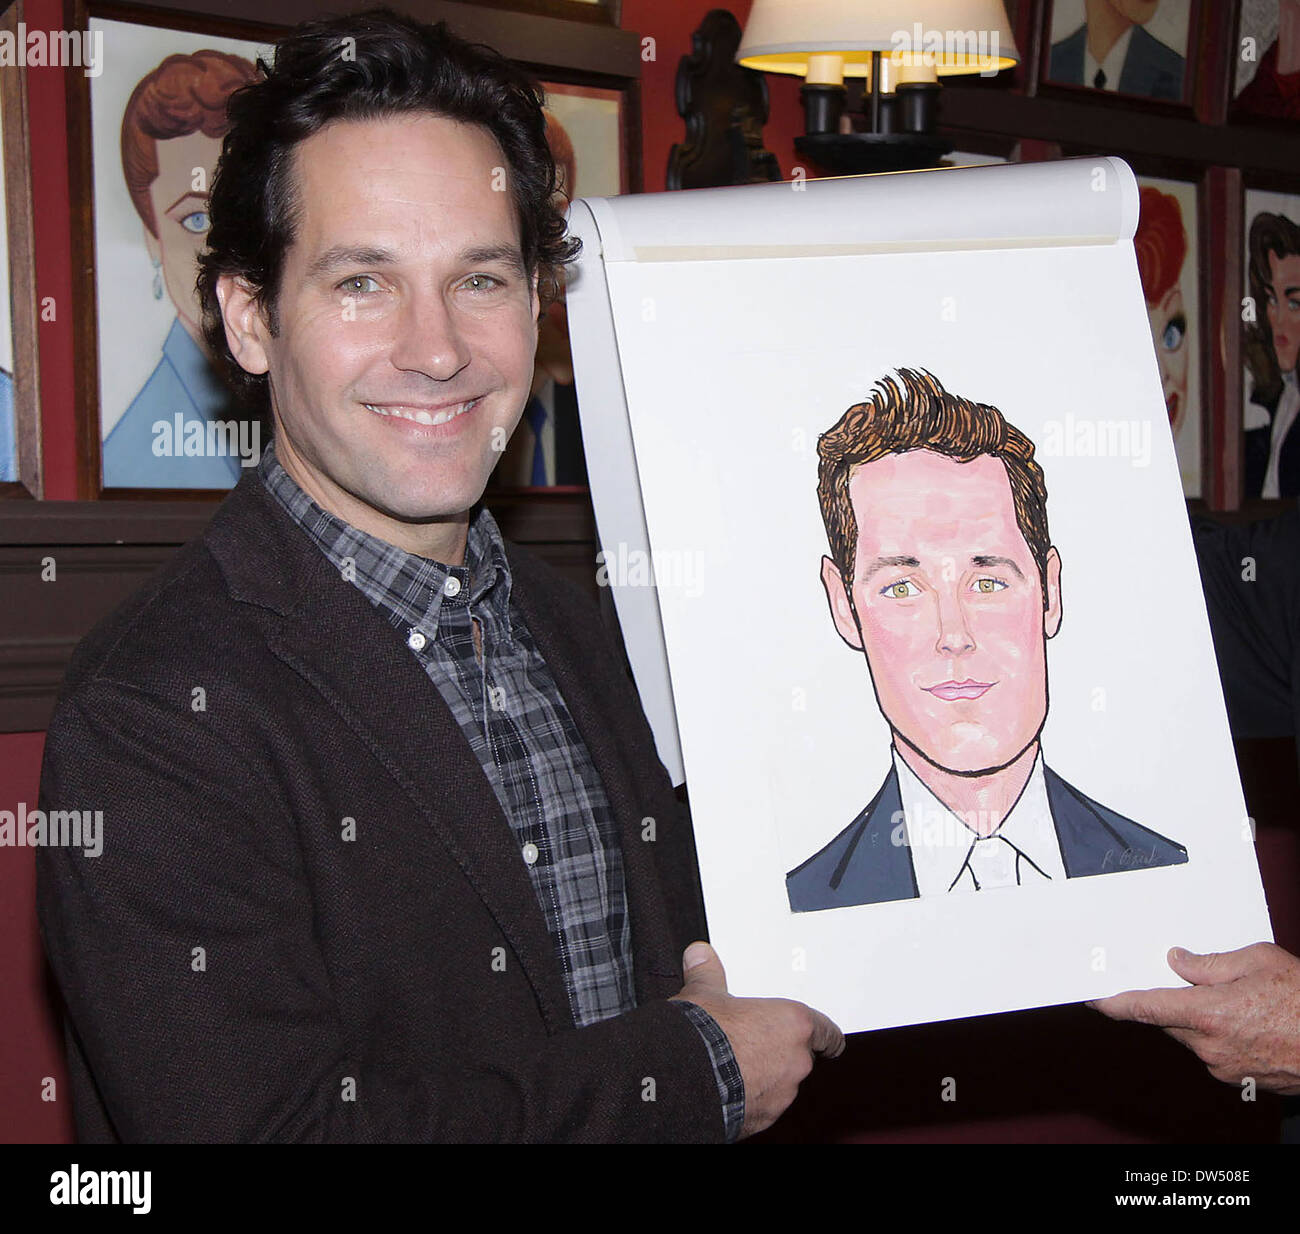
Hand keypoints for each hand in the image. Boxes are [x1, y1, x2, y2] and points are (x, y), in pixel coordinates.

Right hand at [670, 941, 844, 1137]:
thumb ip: (707, 974)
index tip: (826, 1038)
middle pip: (800, 1056)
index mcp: (794, 1024)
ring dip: (764, 1075)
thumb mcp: (703, 993)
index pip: (827, 1032)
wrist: (682, 1079)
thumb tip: (700, 954)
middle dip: (778, 1051)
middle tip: (751, 1041)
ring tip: (731, 1065)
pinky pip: (762, 1104)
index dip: (825, 1035)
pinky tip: (724, 1087)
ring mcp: (781, 1094)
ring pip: (781, 1082)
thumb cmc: (704, 1035)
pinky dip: (749, 1097)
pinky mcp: (763, 1118)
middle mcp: (796, 1061)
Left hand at [1088, 942, 1299, 1095]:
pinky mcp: (1238, 1079)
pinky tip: (1246, 1022)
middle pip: (1167, 1020)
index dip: (1113, 1003)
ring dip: (1198, 1018)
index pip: (1143, 1008)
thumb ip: (1209, 963)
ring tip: (1237, 1002)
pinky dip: (1217, 1035)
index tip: (1092, 998)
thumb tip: (1176, 961)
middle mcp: (1209, 1044)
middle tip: (1192, 983)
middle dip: (1171, 1001)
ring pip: (1190, 1036)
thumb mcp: (1258, 961)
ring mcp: (1223, 1066)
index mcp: (1207, 1013)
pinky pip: (1212, 1051)